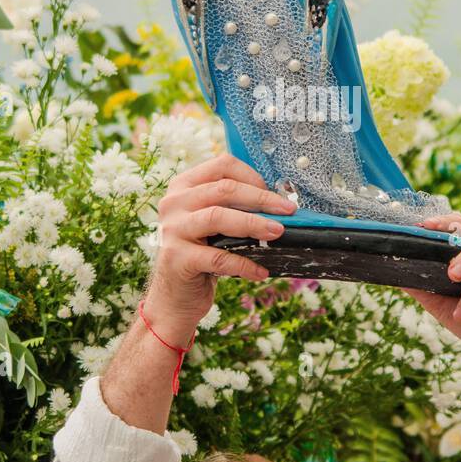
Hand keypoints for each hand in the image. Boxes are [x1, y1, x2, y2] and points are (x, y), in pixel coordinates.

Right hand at [146, 154, 295, 343]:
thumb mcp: (213, 223)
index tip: (274, 194)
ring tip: (277, 233)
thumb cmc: (202, 254)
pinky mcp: (176, 257)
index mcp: (184, 186)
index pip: (222, 165)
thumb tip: (278, 203)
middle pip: (224, 189)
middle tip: (288, 211)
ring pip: (218, 216)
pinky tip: (260, 272)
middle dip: (261, 199)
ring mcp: (172, 229)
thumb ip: (233, 207)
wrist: (175, 296)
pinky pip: (217, 257)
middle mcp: (174, 203)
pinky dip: (243, 264)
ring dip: (254, 224)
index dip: (253, 176)